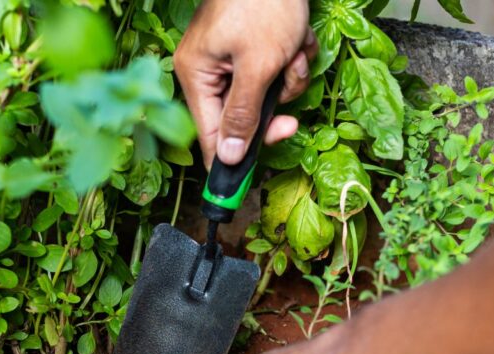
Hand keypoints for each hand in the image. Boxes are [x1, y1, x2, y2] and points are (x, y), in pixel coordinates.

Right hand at [173, 0, 315, 167]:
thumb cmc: (263, 2)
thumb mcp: (258, 65)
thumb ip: (244, 115)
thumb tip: (229, 157)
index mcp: (197, 76)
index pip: (210, 136)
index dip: (228, 164)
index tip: (236, 195)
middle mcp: (209, 71)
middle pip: (243, 117)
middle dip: (274, 106)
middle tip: (291, 119)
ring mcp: (232, 58)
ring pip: (266, 94)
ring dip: (289, 77)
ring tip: (293, 51)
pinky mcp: (253, 48)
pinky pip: (276, 71)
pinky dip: (292, 59)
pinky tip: (295, 40)